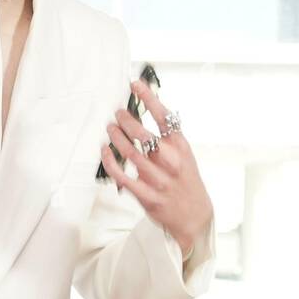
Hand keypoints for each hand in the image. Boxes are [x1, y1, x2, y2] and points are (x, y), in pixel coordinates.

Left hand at [100, 78, 213, 256]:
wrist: (194, 215)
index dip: (149, 98)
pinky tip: (105, 151)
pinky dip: (111, 162)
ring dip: (116, 138)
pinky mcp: (146, 196)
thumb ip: (167, 137)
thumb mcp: (183, 154)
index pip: (164, 117)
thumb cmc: (185, 179)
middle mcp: (171, 162)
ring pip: (131, 154)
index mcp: (181, 147)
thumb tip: (147, 110)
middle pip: (144, 135)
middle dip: (126, 120)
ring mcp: (158, 180)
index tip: (135, 84)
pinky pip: (123, 176)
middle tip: (117, 113)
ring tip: (110, 128)